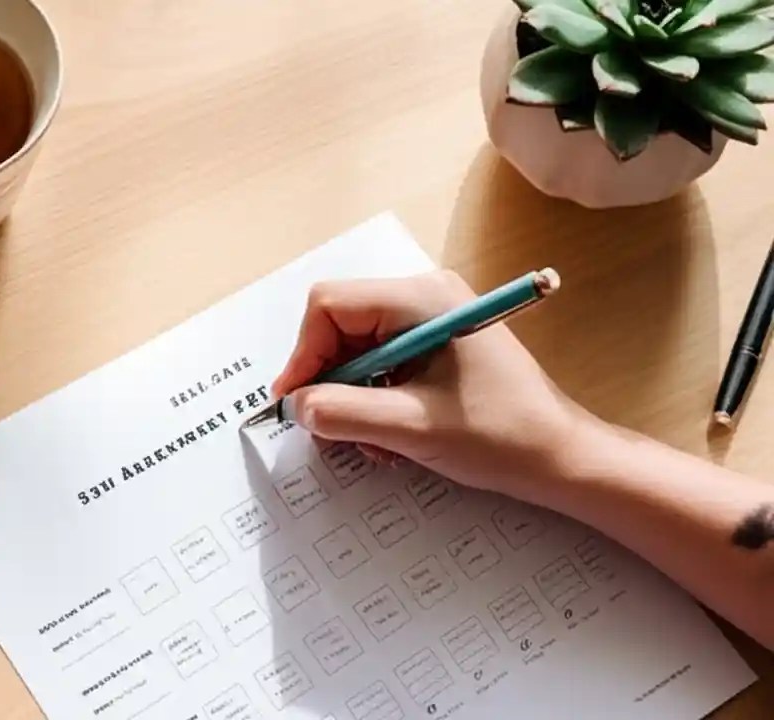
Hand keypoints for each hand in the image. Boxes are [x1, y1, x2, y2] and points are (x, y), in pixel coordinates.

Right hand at [271, 270, 587, 496]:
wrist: (561, 457)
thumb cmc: (502, 436)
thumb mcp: (412, 428)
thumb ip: (345, 413)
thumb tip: (298, 405)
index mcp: (422, 299)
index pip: (330, 306)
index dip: (304, 355)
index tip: (296, 403)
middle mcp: (423, 297)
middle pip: (339, 327)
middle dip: (331, 382)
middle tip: (334, 430)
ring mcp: (429, 320)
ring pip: (355, 350)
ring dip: (352, 399)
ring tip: (375, 441)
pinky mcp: (434, 345)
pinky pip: (379, 365)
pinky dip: (372, 402)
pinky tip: (391, 435)